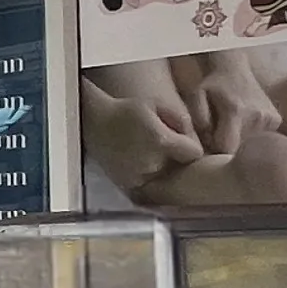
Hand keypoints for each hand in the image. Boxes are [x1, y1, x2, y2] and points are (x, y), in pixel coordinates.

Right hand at [83, 81, 204, 193]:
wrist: (92, 120)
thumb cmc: (125, 109)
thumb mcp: (157, 104)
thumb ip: (181, 119)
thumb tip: (192, 137)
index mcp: (162, 141)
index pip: (194, 153)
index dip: (189, 146)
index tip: (180, 141)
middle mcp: (151, 162)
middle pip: (178, 166)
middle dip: (173, 157)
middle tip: (156, 144)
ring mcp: (137, 175)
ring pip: (162, 175)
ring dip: (158, 166)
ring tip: (141, 151)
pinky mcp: (125, 182)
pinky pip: (145, 183)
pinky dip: (143, 175)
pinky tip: (133, 160)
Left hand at [188, 55, 282, 154]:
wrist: (234, 70)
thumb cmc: (211, 86)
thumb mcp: (195, 98)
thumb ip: (197, 120)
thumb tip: (205, 143)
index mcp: (235, 112)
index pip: (226, 148)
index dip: (214, 149)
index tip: (208, 141)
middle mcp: (256, 117)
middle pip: (237, 148)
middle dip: (224, 144)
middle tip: (217, 130)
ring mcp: (269, 119)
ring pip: (248, 144)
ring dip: (236, 138)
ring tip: (229, 123)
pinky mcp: (276, 120)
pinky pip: (258, 137)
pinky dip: (248, 134)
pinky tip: (241, 122)